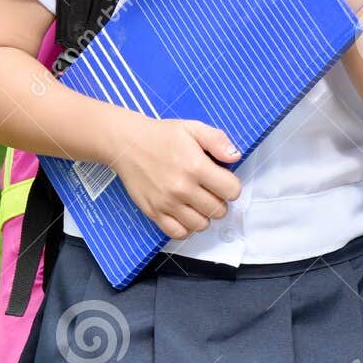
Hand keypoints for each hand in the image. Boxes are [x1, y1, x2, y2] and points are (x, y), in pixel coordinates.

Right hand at [110, 111, 242, 241]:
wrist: (127, 144)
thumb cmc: (160, 136)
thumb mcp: (193, 128)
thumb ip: (217, 141)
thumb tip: (235, 157)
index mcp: (196, 166)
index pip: (231, 191)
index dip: (231, 186)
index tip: (223, 180)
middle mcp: (182, 188)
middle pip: (219, 210)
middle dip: (219, 201)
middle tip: (209, 190)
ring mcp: (167, 203)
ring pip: (201, 225)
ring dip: (204, 215)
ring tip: (197, 202)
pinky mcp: (154, 212)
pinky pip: (178, 233)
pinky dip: (186, 228)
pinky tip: (185, 214)